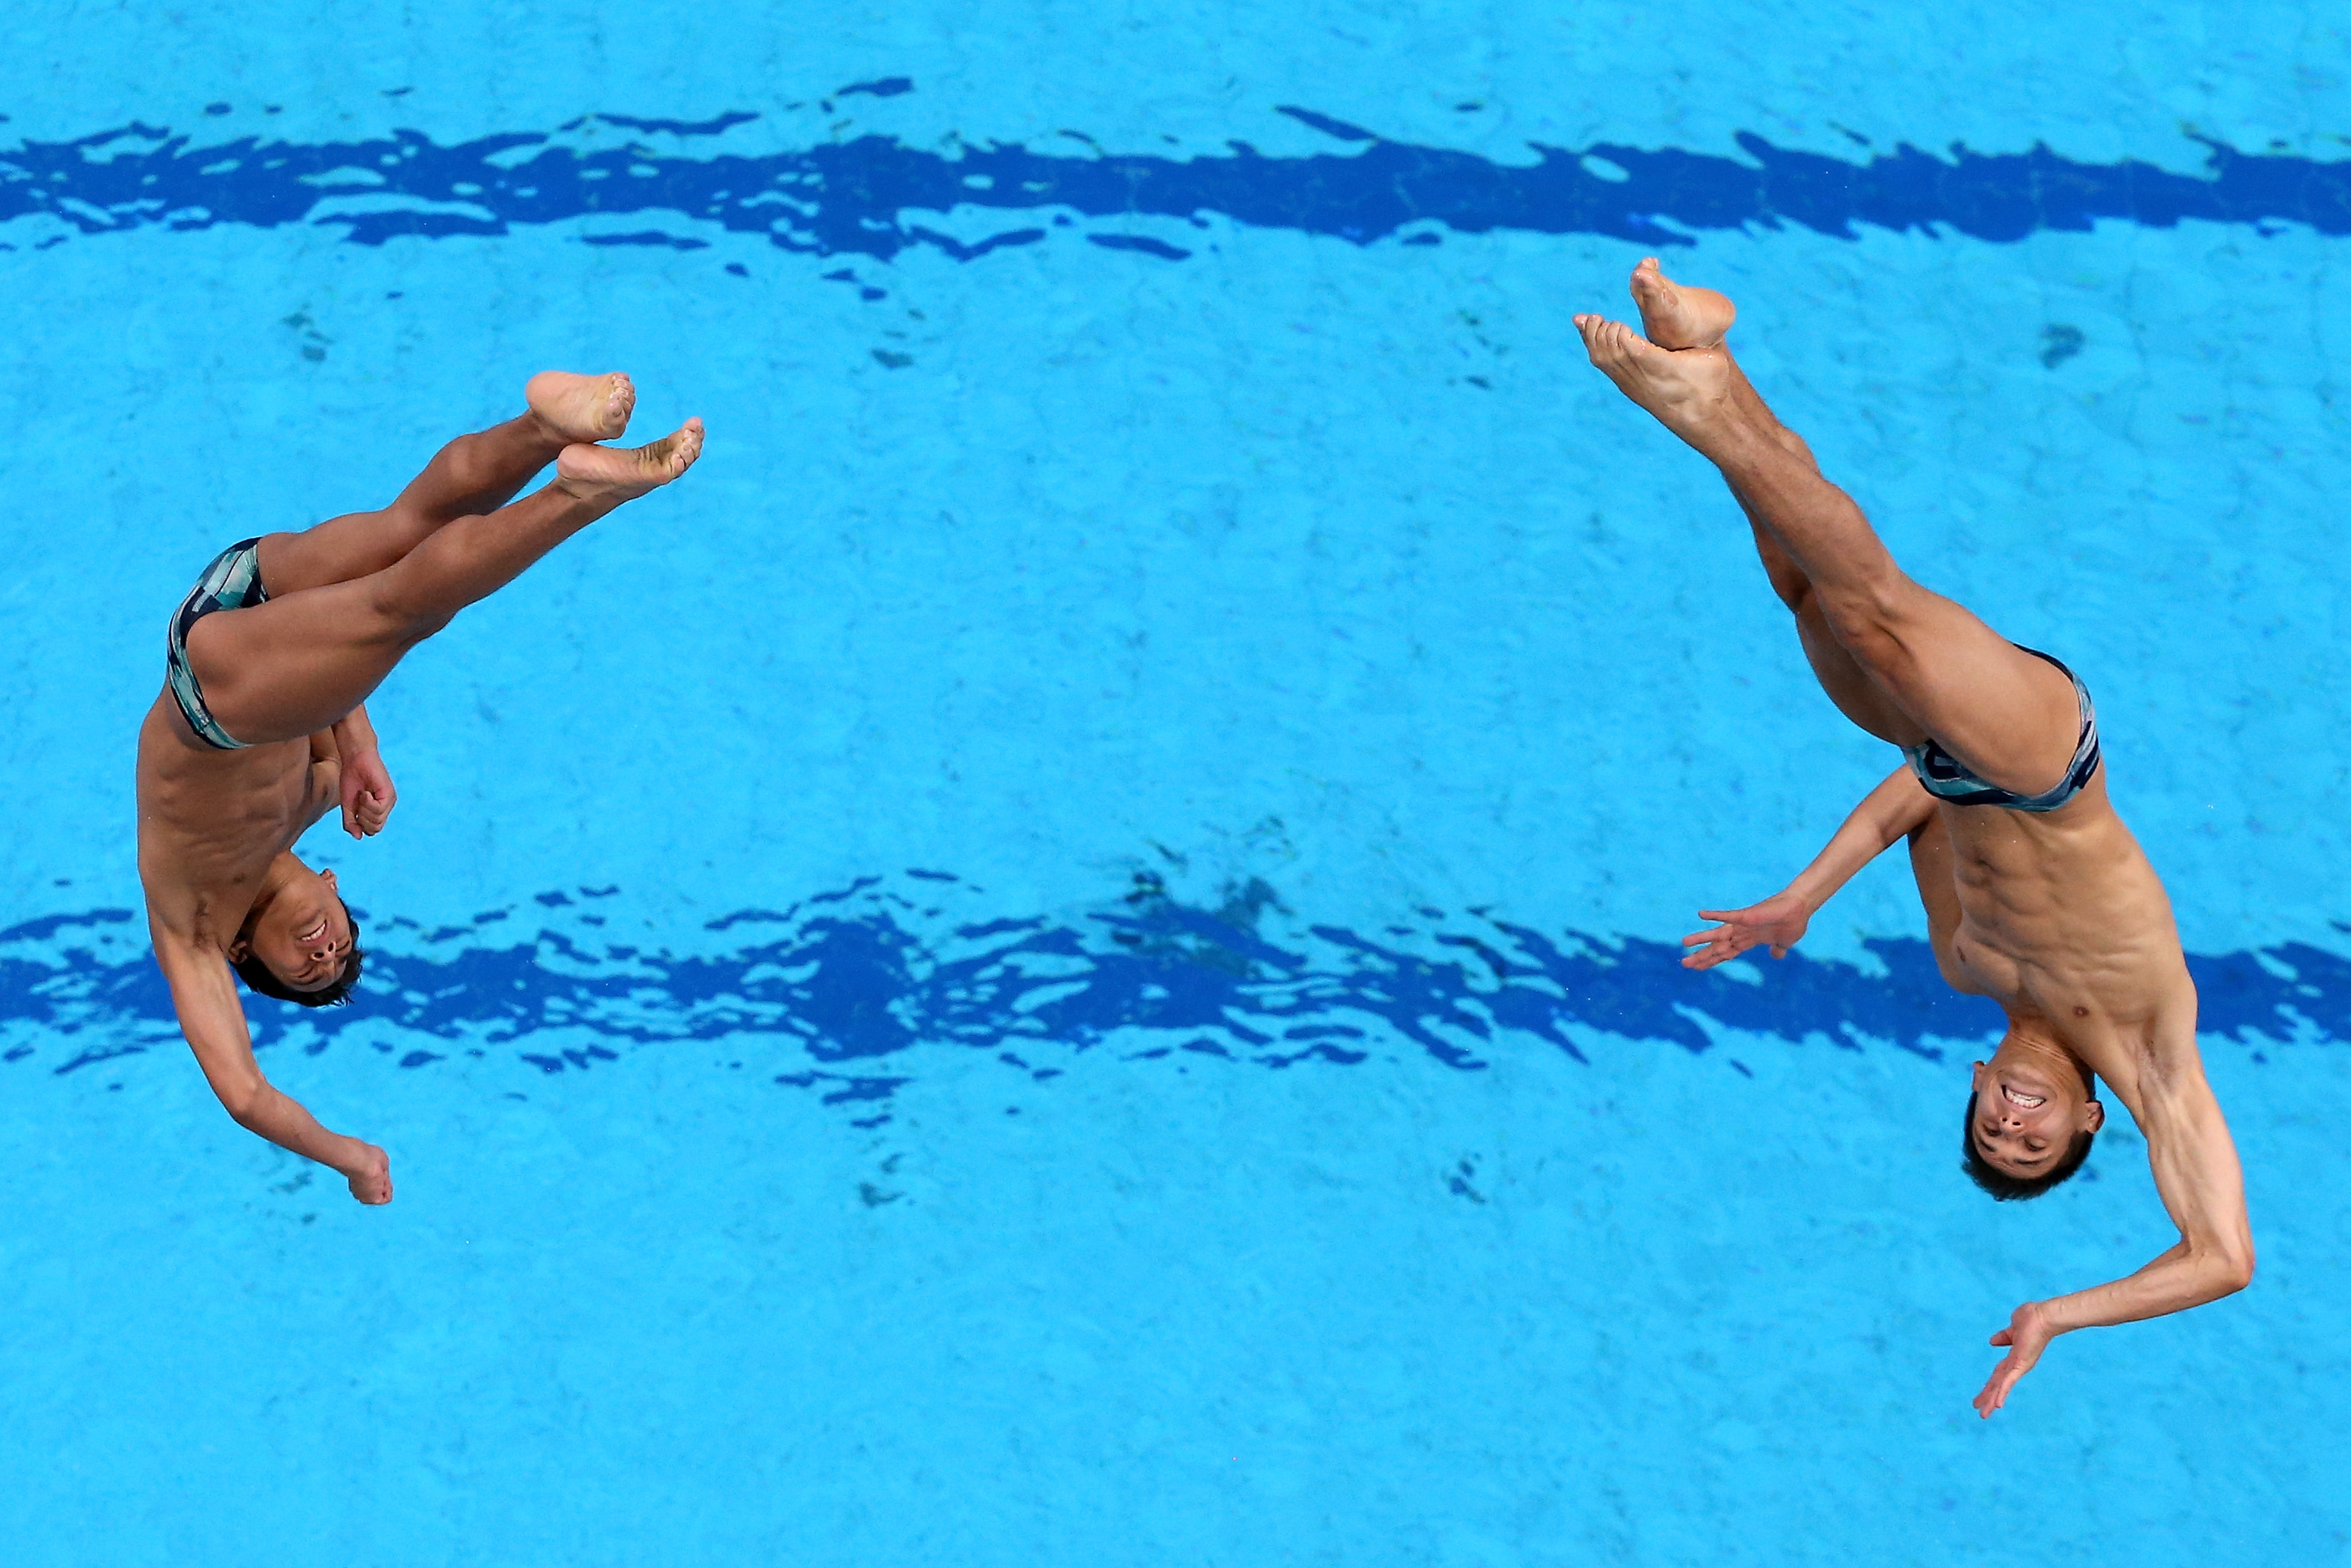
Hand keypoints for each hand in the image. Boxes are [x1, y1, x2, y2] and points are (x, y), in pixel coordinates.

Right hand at [340, 748, 396, 837]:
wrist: (355, 759)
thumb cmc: (351, 779)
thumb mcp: (348, 805)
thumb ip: (351, 821)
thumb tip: (358, 837)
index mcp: (377, 810)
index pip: (372, 830)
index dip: (360, 825)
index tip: (354, 810)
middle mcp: (386, 806)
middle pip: (375, 828)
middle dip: (362, 819)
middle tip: (358, 803)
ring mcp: (389, 800)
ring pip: (377, 820)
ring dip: (364, 810)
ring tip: (362, 795)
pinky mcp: (389, 793)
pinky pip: (378, 809)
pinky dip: (368, 803)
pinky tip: (365, 793)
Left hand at [1681, 892, 1810, 969]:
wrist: (1801, 907)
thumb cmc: (1793, 922)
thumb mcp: (1784, 942)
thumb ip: (1777, 949)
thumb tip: (1776, 955)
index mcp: (1749, 940)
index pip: (1726, 953)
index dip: (1712, 961)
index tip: (1697, 968)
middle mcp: (1742, 932)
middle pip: (1718, 947)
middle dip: (1701, 956)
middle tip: (1684, 963)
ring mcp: (1743, 924)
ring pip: (1718, 933)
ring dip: (1701, 938)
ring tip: (1684, 942)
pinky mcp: (1747, 915)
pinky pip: (1729, 915)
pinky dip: (1715, 915)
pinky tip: (1702, 914)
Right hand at [1973, 1301, 2057, 1417]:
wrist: (2044, 1316)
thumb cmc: (2032, 1317)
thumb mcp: (2013, 1329)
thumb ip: (2004, 1336)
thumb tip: (1992, 1342)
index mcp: (2014, 1357)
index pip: (1999, 1374)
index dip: (1990, 1385)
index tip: (1983, 1395)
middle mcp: (2016, 1365)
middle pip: (1998, 1384)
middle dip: (1988, 1398)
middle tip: (1982, 1413)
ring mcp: (2018, 1366)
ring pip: (2001, 1387)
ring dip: (1992, 1401)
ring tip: (1984, 1415)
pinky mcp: (2021, 1365)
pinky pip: (2008, 1381)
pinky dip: (2002, 1393)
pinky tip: (1997, 1405)